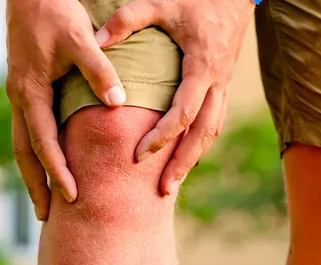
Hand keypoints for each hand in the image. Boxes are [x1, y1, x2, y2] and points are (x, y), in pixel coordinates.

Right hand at [6, 0, 125, 219]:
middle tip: (45, 218)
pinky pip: (29, 129)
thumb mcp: (80, 39)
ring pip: (23, 143)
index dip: (57, 172)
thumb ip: (99, 72)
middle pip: (24, 154)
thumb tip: (118, 103)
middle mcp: (20, 99)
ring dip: (33, 173)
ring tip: (43, 200)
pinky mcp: (26, 88)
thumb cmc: (55, 13)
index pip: (44, 143)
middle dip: (35, 186)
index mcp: (31, 92)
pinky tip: (48, 162)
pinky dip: (37, 152)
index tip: (71, 198)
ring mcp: (20, 95)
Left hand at [95, 0, 254, 194]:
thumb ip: (128, 20)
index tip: (138, 156)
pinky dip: (199, 140)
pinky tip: (184, 154)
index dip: (162, 137)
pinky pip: (214, 120)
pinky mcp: (223, 83)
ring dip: (194, 157)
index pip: (183, 113)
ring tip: (174, 181)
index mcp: (203, 67)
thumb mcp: (162, 2)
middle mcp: (218, 82)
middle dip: (184, 163)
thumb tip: (96, 42)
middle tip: (164, 190)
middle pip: (204, 134)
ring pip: (212, 130)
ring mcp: (224, 84)